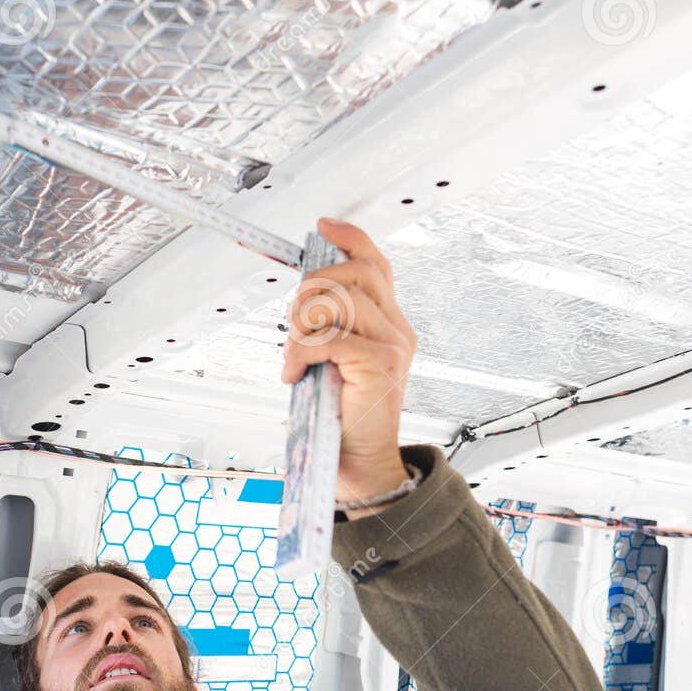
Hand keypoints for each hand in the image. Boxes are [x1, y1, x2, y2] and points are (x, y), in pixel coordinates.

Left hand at [280, 218, 416, 516]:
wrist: (359, 464)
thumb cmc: (341, 416)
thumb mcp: (332, 360)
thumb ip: (328, 326)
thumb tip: (301, 297)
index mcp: (389, 323)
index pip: (376, 264)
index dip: (350, 239)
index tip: (323, 226)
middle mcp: (397, 329)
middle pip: (354, 273)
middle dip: (311, 288)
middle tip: (294, 323)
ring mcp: (394, 345)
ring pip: (339, 300)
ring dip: (302, 325)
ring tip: (295, 354)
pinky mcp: (381, 364)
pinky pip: (330, 337)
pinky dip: (302, 352)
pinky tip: (295, 373)